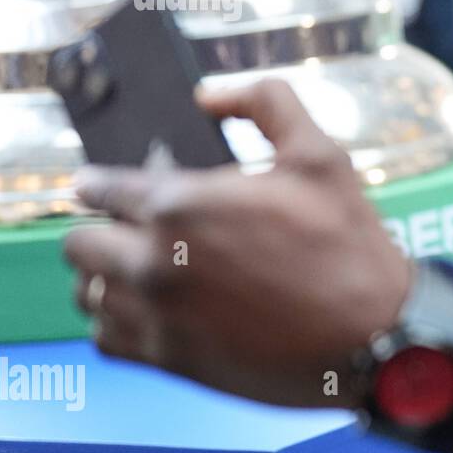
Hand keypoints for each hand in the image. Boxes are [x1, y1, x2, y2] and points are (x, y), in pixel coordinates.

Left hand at [63, 78, 414, 408]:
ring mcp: (157, 315)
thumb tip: (211, 94)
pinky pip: (104, 338)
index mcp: (182, 204)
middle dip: (103, 228)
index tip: (109, 186)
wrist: (373, 337)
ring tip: (142, 270)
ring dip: (106, 277)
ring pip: (87, 292)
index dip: (103, 182)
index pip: (100, 187)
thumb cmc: (350, 247)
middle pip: (80, 242)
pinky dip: (117, 322)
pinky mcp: (168, 359)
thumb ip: (266, 104)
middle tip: (135, 229)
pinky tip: (150, 310)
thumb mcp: (322, 156)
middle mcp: (153, 261)